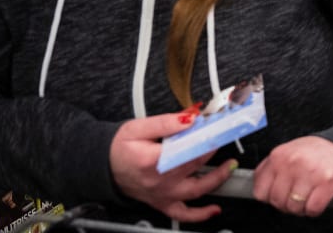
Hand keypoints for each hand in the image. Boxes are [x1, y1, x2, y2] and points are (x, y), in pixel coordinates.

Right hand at [110, 114, 235, 221]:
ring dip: (217, 179)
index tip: (220, 129)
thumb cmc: (118, 147)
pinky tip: (214, 209)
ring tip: (230, 167)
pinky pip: (182, 214)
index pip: (189, 148)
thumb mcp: (138, 127)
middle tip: (227, 137)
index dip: (207, 138)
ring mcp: (162, 194)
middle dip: (214, 150)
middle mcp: (159, 180)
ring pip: (196, 190)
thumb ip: (166, 123)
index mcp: (152, 159)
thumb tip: (189, 118)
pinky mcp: (161, 203)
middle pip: (196, 165)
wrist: (101, 166)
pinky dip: (200, 214)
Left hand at [253, 137, 332, 216]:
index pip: (260, 192)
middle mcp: (293, 162)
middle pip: (277, 202)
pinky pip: (313, 209)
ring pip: (295, 208)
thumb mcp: (290, 150)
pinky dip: (315, 209)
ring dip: (302, 208)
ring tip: (309, 196)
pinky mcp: (329, 182)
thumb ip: (273, 167)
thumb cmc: (318, 150)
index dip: (270, 198)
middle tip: (297, 197)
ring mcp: (311, 172)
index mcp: (280, 155)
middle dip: (287, 204)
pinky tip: (319, 199)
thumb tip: (259, 188)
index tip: (279, 195)